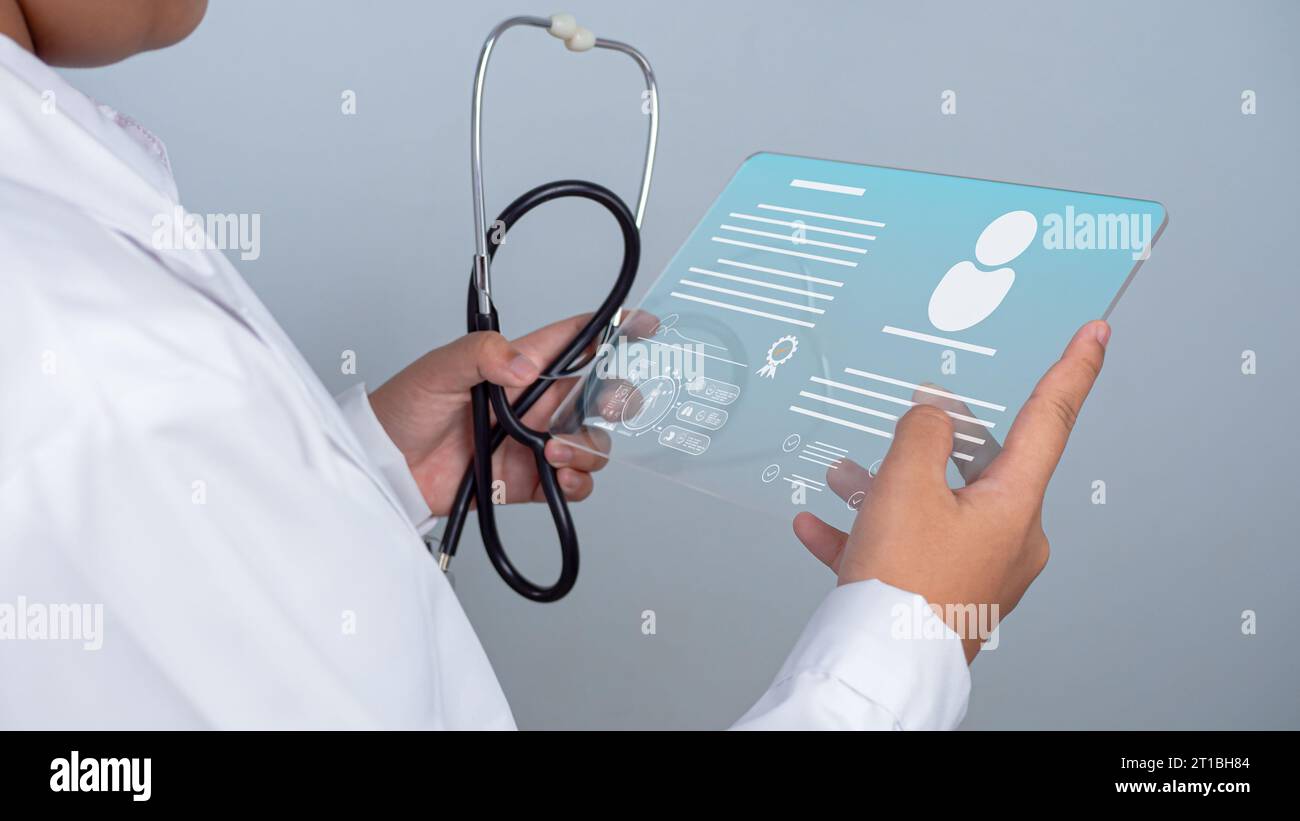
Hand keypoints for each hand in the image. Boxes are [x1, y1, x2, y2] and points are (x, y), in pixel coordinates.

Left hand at [368, 315, 609, 515]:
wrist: (385, 466)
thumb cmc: (403, 408)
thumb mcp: (439, 368)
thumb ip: (483, 356)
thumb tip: (525, 366)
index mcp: (519, 365)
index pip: (576, 341)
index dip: (613, 331)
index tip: (643, 328)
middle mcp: (534, 403)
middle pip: (598, 394)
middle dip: (615, 399)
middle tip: (606, 407)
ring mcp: (534, 442)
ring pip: (591, 441)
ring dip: (588, 447)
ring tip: (555, 454)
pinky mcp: (527, 480)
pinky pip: (572, 482)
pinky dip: (579, 482)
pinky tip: (561, 478)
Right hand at [793, 320, 1109, 661]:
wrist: (877, 667)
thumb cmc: (903, 587)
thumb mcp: (906, 484)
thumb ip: (922, 432)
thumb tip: (932, 416)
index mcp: (1016, 506)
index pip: (1052, 418)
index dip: (1074, 369)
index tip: (1096, 335)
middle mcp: (1009, 539)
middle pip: (978, 467)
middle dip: (929, 445)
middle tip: (908, 424)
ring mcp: (978, 570)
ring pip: (934, 508)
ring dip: (887, 489)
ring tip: (844, 478)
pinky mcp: (944, 595)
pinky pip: (907, 548)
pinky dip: (870, 531)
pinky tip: (825, 527)